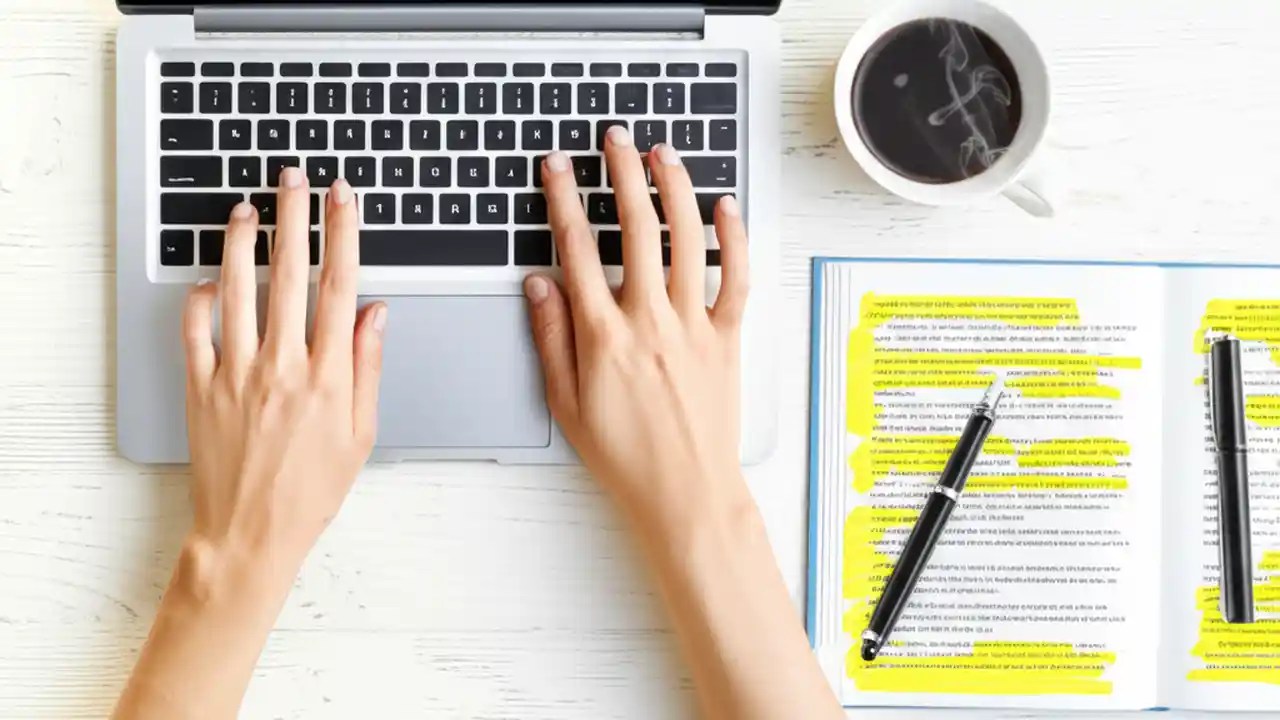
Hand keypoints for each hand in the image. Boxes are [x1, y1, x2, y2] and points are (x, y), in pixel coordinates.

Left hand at [182, 168, 385, 575]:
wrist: (251, 534)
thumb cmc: (311, 490)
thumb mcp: (362, 434)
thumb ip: (369, 368)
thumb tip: (376, 314)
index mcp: (329, 376)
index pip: (340, 286)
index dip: (343, 234)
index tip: (342, 198)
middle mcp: (283, 366)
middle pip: (291, 274)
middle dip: (294, 217)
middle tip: (294, 178)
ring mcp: (237, 374)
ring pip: (237, 290)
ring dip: (243, 242)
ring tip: (246, 209)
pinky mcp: (201, 388)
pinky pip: (195, 330)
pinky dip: (199, 299)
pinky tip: (208, 279)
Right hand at [524, 129, 748, 528]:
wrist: (685, 493)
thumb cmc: (625, 457)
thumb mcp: (567, 403)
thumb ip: (552, 339)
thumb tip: (539, 284)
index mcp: (603, 336)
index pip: (576, 249)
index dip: (563, 200)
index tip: (556, 167)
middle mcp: (649, 321)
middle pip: (635, 229)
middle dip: (621, 175)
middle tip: (613, 141)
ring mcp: (694, 326)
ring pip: (685, 241)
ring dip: (673, 190)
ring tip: (662, 154)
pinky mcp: (728, 339)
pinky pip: (736, 278)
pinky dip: (733, 239)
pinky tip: (724, 206)